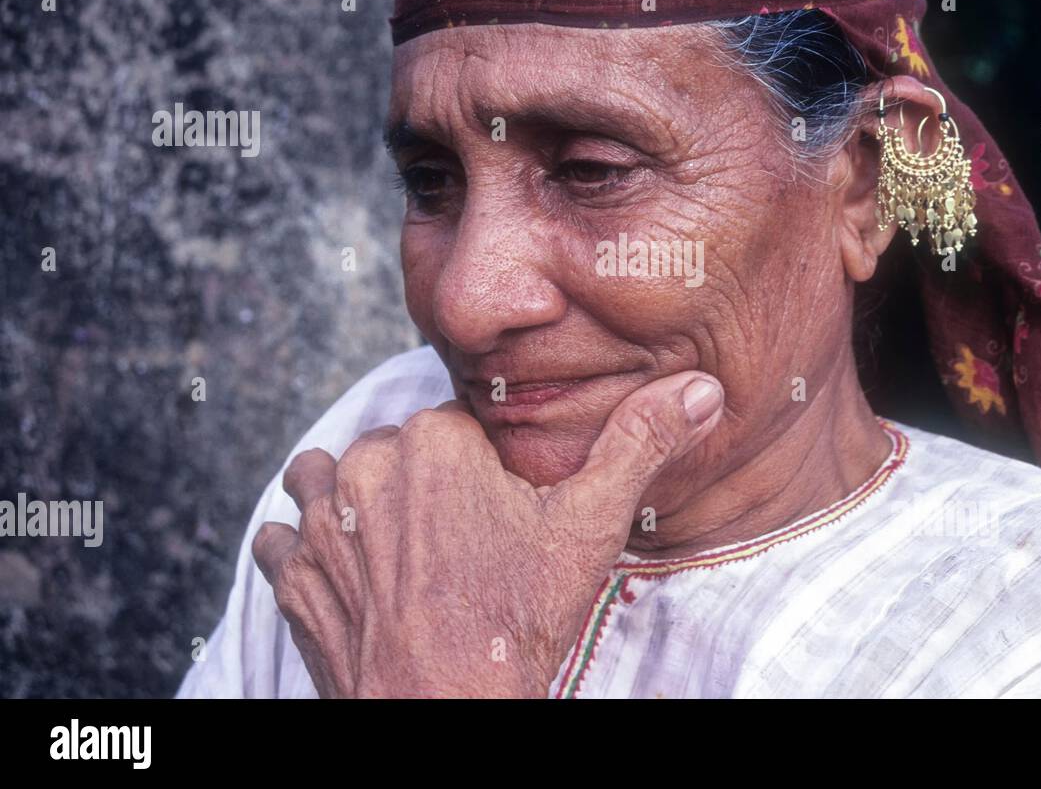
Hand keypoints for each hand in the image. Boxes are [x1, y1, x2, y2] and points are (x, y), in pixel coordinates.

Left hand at [251, 370, 723, 697]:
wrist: (444, 713)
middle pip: (395, 448)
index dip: (480, 465)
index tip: (497, 506)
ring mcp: (320, 520)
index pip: (456, 424)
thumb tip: (699, 387)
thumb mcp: (589, 529)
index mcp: (438, 440)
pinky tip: (348, 570)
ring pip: (327, 475)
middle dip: (422, 481)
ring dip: (352, 498)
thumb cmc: (515, 626)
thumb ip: (638, 445)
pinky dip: (306, 546)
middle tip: (460, 538)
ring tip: (399, 542)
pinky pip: (281, 533)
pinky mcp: (290, 573)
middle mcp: (368, 466)